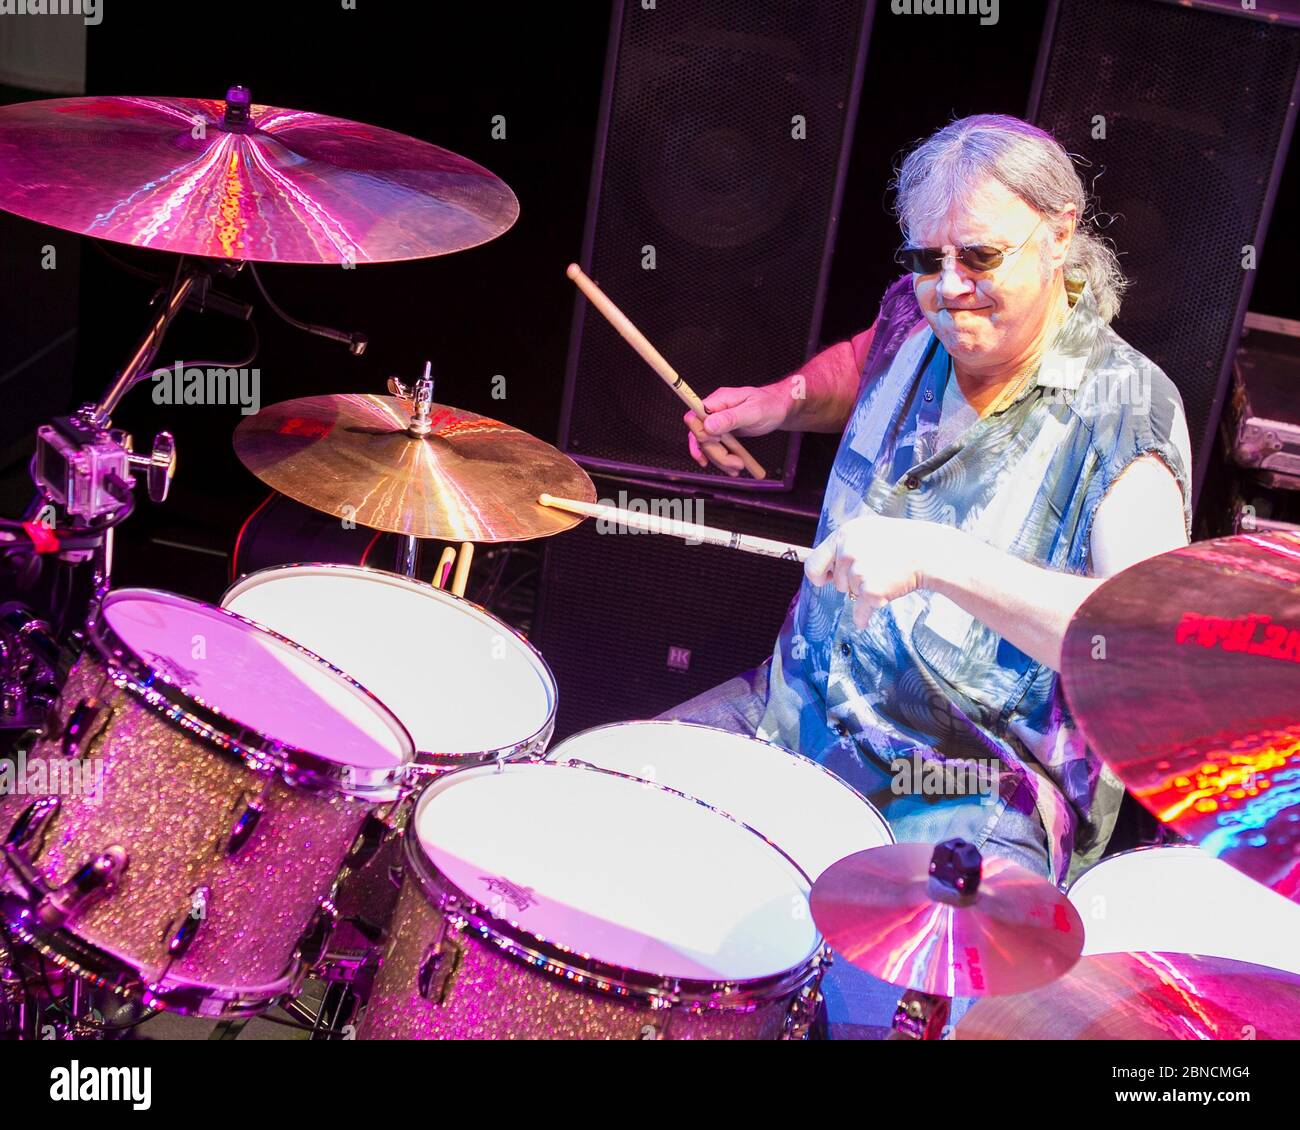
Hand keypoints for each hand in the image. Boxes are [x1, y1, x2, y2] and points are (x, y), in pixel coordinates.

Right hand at [684, 382, 788, 475]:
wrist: (779, 409)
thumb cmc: (769, 405)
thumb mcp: (753, 411)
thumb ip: (730, 418)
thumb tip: (708, 425)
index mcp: (718, 401)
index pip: (694, 417)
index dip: (700, 433)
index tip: (717, 441)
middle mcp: (714, 411)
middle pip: (700, 436)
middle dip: (717, 453)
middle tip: (737, 463)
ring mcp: (717, 422)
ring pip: (707, 446)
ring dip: (721, 460)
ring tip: (738, 467)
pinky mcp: (722, 433)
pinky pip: (715, 449)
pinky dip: (722, 460)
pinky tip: (731, 467)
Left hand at [804, 511, 955, 627]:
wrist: (929, 553)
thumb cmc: (900, 542)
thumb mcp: (867, 531)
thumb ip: (843, 547)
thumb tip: (819, 573)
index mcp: (844, 534)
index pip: (814, 563)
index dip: (819, 575)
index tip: (825, 580)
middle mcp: (847, 551)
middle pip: (835, 582)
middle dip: (850, 583)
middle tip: (874, 571)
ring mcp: (859, 570)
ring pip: (849, 594)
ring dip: (864, 592)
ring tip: (885, 576)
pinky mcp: (871, 590)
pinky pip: (859, 611)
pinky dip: (863, 616)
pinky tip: (873, 609)